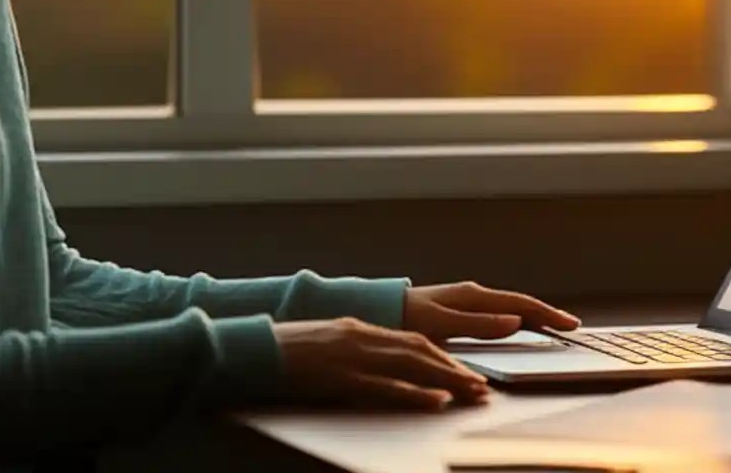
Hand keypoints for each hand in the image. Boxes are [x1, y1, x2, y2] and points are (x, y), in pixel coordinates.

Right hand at [274, 318, 489, 409]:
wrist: (248, 348)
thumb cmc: (284, 352)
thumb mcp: (328, 344)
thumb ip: (356, 351)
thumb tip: (382, 366)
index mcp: (361, 329)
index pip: (414, 341)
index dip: (444, 358)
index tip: (468, 373)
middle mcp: (363, 337)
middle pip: (421, 351)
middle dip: (455, 370)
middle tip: (482, 388)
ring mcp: (352, 355)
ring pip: (412, 365)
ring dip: (447, 380)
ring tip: (472, 394)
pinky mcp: (340, 376)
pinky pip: (385, 386)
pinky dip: (415, 393)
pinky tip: (436, 401)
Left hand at [403, 281, 580, 340]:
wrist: (378, 310)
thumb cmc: (405, 318)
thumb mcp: (441, 324)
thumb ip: (478, 324)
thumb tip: (516, 322)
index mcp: (474, 297)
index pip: (521, 305)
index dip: (548, 314)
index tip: (569, 325)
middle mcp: (475, 296)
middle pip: (520, 304)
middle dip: (547, 314)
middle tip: (571, 326)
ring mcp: (468, 302)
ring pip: (511, 309)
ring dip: (534, 317)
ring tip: (554, 327)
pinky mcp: (461, 311)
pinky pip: (498, 314)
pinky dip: (517, 320)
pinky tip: (521, 328)